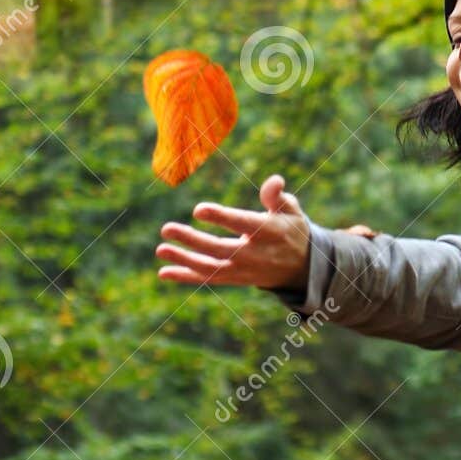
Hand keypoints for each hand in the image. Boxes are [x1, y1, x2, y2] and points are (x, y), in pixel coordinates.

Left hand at [155, 173, 310, 291]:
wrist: (300, 267)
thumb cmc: (290, 229)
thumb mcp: (290, 209)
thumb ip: (277, 196)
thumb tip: (274, 180)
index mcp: (268, 231)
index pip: (242, 224)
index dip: (221, 217)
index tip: (198, 209)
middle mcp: (254, 253)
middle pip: (219, 248)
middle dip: (191, 240)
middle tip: (166, 228)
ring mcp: (243, 269)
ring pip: (210, 268)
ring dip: (184, 259)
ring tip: (160, 249)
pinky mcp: (235, 278)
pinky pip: (208, 279)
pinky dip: (186, 277)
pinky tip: (164, 272)